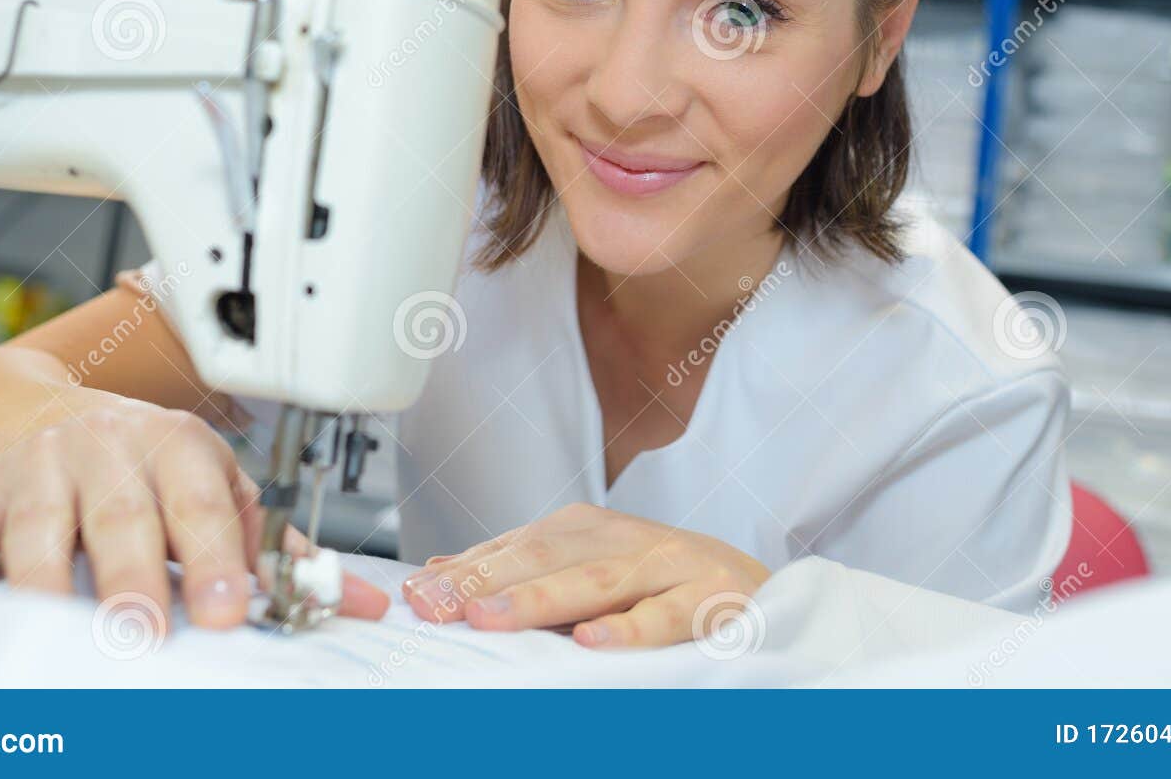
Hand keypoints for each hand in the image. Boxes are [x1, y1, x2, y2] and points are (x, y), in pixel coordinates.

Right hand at [0, 397, 388, 627]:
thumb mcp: (220, 491)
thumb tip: (360, 605)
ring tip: (58, 633)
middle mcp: (111, 446)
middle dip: (134, 579)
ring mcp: (43, 465)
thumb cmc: (150, 468)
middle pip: (123, 517)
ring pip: (43, 525)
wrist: (51, 415)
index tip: (224, 609)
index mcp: (181, 445)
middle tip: (143, 634)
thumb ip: (280, 554)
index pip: (203, 504)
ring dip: (49, 581)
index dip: (214, 556)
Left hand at [400, 503, 768, 648]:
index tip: (415, 597)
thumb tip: (436, 575)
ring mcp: (667, 564)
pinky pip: (666, 615)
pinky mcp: (710, 597)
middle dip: (487, 581)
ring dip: (541, 599)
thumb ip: (516, 571)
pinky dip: (631, 627)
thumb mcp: (585, 570)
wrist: (755, 588)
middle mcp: (621, 539)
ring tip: (490, 618)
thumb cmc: (659, 583)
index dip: (464, 571)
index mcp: (585, 530)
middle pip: (546, 556)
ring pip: (597, 581)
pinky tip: (594, 640)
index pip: (514, 547)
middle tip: (438, 607)